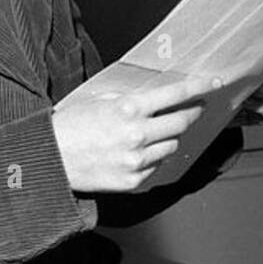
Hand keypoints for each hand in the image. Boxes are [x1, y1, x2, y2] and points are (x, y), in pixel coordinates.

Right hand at [52, 75, 213, 192]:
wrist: (48, 159)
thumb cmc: (70, 126)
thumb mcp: (100, 99)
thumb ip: (131, 99)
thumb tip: (159, 97)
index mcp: (129, 109)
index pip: (176, 95)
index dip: (199, 87)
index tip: (214, 82)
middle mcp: (137, 135)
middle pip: (182, 122)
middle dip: (191, 113)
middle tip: (194, 109)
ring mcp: (136, 160)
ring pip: (172, 145)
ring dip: (168, 137)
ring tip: (150, 134)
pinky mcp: (133, 181)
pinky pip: (157, 166)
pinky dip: (153, 158)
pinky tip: (136, 153)